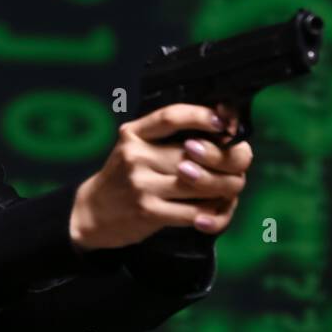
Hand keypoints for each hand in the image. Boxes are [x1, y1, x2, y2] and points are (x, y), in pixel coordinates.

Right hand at [69, 102, 253, 250]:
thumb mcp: (134, 149)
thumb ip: (166, 140)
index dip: (204, 116)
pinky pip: (194, 212)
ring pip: (201, 183)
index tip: (226, 123)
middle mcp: (136, 155)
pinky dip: (211, 215)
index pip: (172, 116)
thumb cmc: (124, 180)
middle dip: (230, 161)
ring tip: (229, 192)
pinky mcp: (147, 211)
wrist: (91, 213)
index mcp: (133, 134)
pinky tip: (211, 214)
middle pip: (197, 152)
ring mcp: (141, 183)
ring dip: (225, 190)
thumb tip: (223, 132)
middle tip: (240, 168)